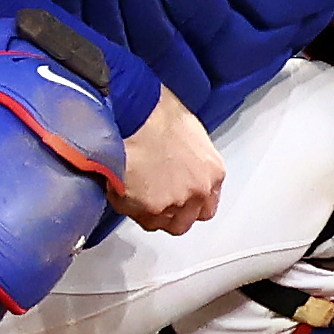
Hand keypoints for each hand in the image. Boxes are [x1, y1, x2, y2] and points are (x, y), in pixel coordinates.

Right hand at [112, 100, 226, 233]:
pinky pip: (135, 217)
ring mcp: (174, 203)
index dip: (188, 204)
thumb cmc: (157, 111)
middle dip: (168, 214)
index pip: (207, 206)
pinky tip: (121, 185)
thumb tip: (177, 167)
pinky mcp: (149, 208)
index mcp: (212, 171)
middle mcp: (198, 191)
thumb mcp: (189, 133)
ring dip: (146, 212)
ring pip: (159, 223)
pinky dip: (127, 206)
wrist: (135, 111)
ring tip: (134, 190)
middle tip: (153, 198)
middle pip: (184, 220)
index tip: (177, 198)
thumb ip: (190, 161)